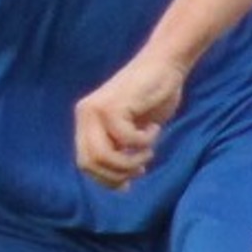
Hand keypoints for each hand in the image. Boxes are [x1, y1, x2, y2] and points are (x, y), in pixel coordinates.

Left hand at [75, 52, 188, 188]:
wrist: (166, 64)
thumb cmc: (152, 97)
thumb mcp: (131, 131)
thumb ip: (120, 152)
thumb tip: (121, 187)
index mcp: (85, 121)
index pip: (85, 163)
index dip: (106, 178)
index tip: (129, 182)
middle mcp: (85, 114)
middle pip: (91, 163)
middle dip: (118, 174)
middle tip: (141, 167)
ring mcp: (96, 110)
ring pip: (105, 156)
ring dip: (131, 162)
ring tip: (149, 151)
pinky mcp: (113, 106)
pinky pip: (127, 140)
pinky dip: (145, 141)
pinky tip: (154, 128)